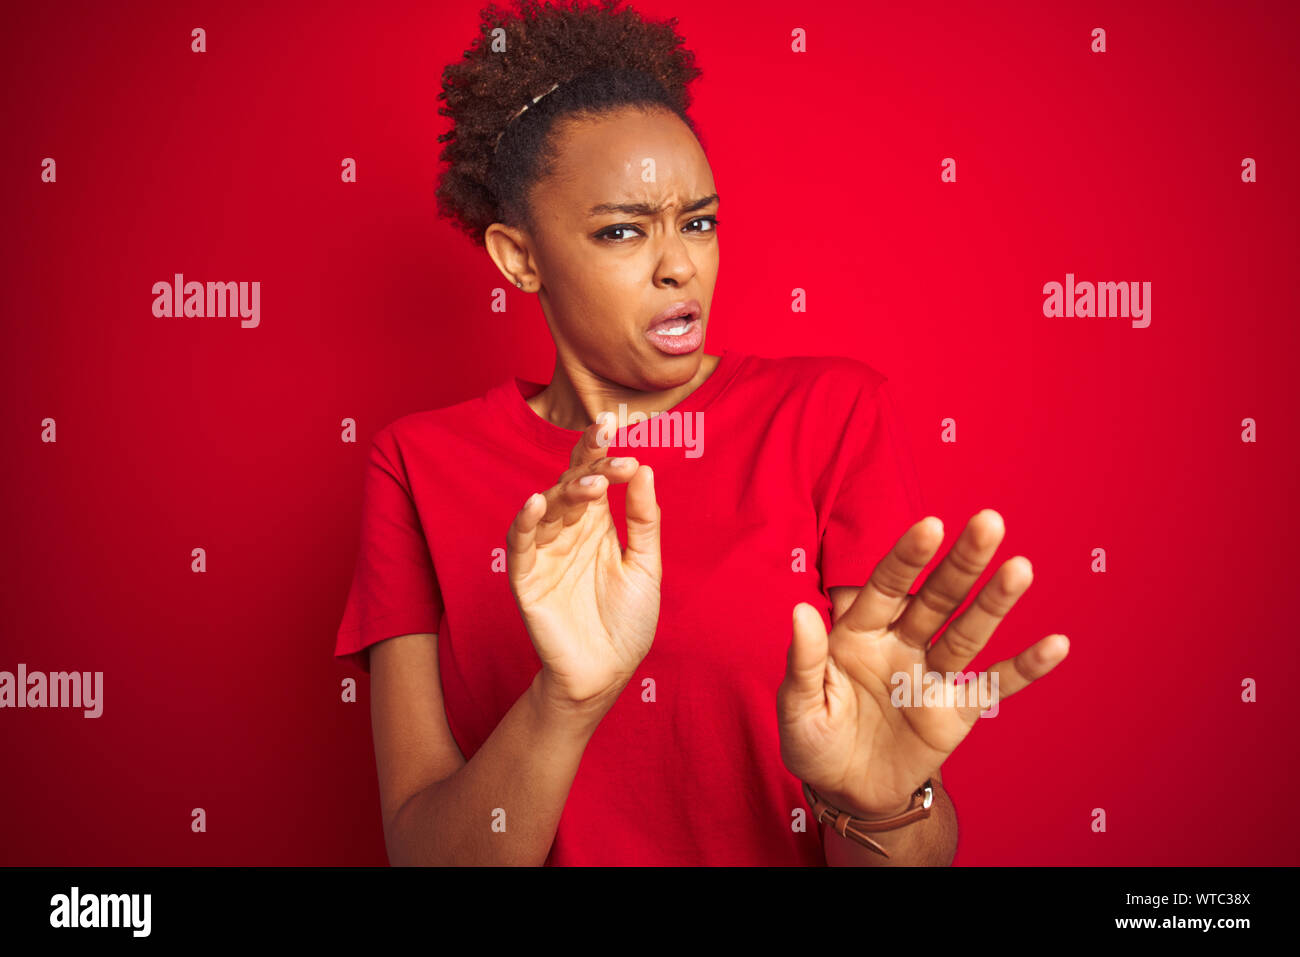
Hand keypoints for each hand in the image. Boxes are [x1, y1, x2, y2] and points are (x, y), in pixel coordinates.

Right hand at [507, 413, 661, 716]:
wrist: (606, 674)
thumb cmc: (627, 622)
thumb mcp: (646, 566)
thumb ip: (643, 520)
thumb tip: (645, 468)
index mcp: (595, 524)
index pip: (594, 477)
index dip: (602, 452)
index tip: (619, 433)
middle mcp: (567, 531)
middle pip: (571, 483)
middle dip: (587, 459)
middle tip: (605, 437)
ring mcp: (545, 552)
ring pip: (547, 506)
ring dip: (567, 490)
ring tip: (592, 482)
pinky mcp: (526, 577)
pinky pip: (520, 544)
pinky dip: (525, 522)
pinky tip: (536, 502)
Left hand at [777, 509, 1068, 818]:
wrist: (844, 793)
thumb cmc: (813, 741)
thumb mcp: (797, 706)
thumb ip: (803, 660)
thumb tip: (799, 612)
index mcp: (859, 632)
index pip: (886, 585)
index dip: (908, 557)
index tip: (931, 525)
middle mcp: (901, 644)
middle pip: (936, 597)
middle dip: (961, 562)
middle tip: (989, 522)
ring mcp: (931, 676)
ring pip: (966, 632)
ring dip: (994, 602)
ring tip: (1020, 568)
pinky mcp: (955, 712)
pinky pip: (993, 686)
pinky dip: (1024, 668)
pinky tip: (1056, 644)